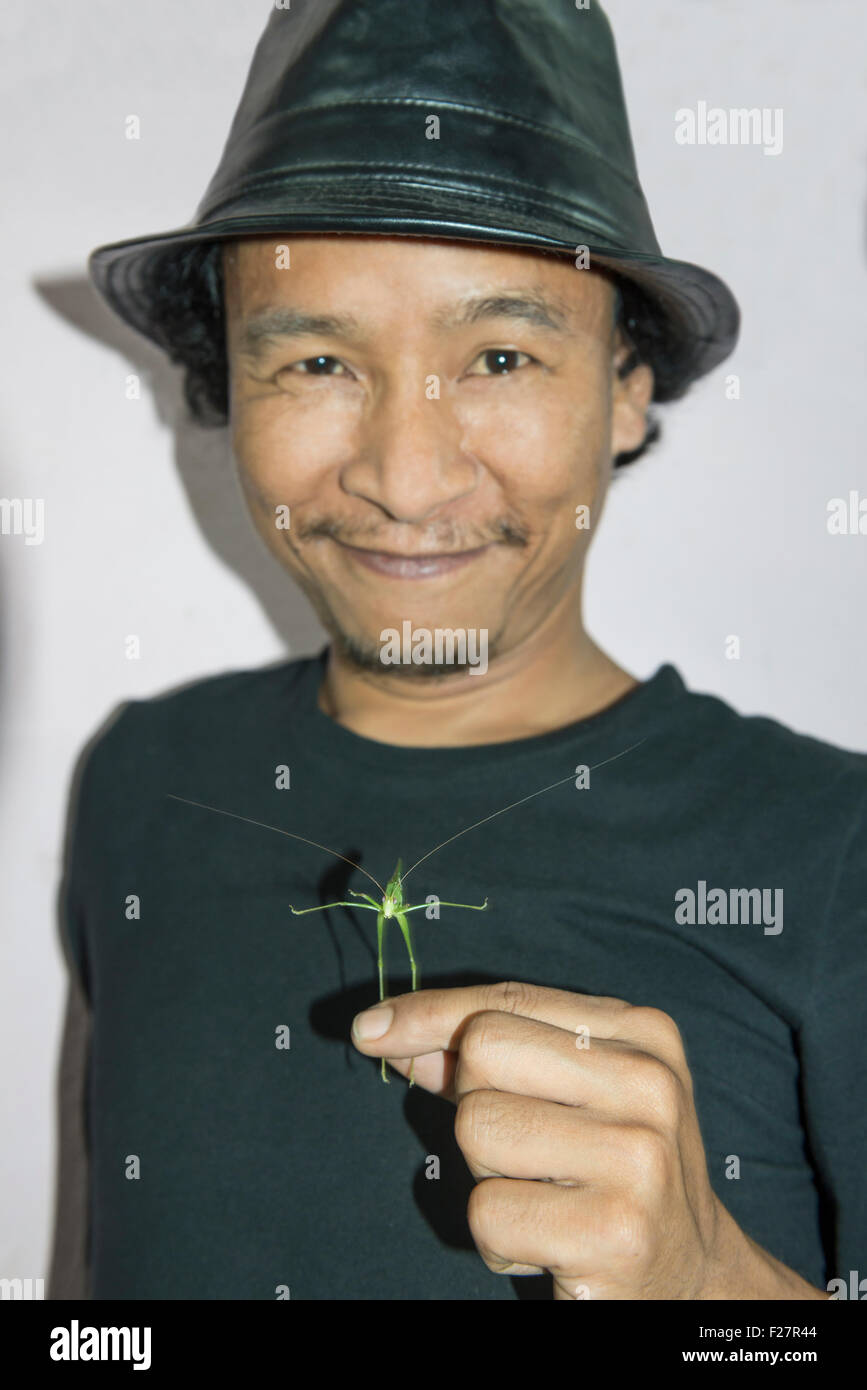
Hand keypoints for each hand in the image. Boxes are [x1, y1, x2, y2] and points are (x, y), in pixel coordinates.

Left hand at [351, 981, 828, 1299]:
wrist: (693, 1278)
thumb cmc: (612, 1172)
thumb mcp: (568, 1094)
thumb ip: (488, 1056)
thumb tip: (386, 1034)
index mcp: (642, 1034)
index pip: (506, 1001)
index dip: (428, 1013)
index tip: (369, 1028)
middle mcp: (649, 1085)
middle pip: (482, 1054)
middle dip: (475, 1104)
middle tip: (525, 1151)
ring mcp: (638, 1159)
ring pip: (477, 1129)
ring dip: (488, 1176)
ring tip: (543, 1197)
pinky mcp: (614, 1233)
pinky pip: (487, 1211)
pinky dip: (498, 1238)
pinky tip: (548, 1242)